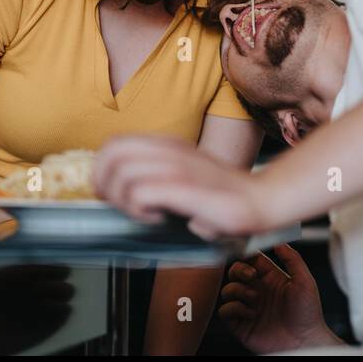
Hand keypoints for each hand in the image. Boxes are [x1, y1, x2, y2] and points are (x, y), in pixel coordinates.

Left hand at [92, 135, 273, 238]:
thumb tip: (117, 192)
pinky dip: (141, 210)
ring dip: (124, 200)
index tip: (111, 195)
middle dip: (105, 185)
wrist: (260, 200)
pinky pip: (142, 193)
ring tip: (144, 213)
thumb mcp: (184, 176)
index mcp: (167, 145)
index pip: (113, 144)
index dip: (102, 170)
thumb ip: (155, 176)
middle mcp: (170, 150)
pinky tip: (158, 217)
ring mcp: (179, 167)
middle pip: (111, 156)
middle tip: (122, 206)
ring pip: (123, 174)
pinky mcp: (187, 188)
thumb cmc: (220, 196)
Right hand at [217, 245, 336, 353]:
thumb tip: (280, 242)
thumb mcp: (304, 281)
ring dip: (238, 290)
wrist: (305, 341)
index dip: (247, 255)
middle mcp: (257, 290)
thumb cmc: (308, 314)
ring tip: (255, 298)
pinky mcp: (241, 323)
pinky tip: (251, 313)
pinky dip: (235, 308)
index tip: (249, 256)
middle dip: (239, 270)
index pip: (251, 259)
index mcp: (271, 277)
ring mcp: (248, 306)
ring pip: (227, 289)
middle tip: (252, 276)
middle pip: (235, 271)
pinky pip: (224, 310)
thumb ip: (293, 258)